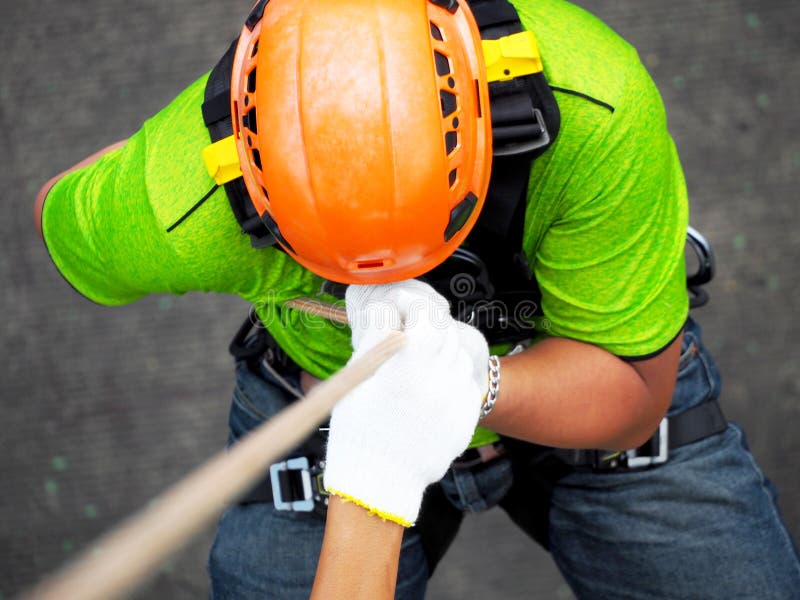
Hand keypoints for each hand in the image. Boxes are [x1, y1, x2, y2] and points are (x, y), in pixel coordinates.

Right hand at [323, 279, 488, 525]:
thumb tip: (382, 312)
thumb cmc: (359, 433)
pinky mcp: (466, 408)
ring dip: (437, 341)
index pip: (410, 308)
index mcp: (406, 361)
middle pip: (437, 320)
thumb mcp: (356, 380)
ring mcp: (456, 391)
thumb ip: (373, 339)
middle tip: (403, 322)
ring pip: (454, 344)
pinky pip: (463, 374)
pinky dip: (447, 368)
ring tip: (415, 356)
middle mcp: (437, 372)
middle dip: (420, 315)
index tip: (389, 306)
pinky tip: (428, 380)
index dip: (397, 302)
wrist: (382, 482)